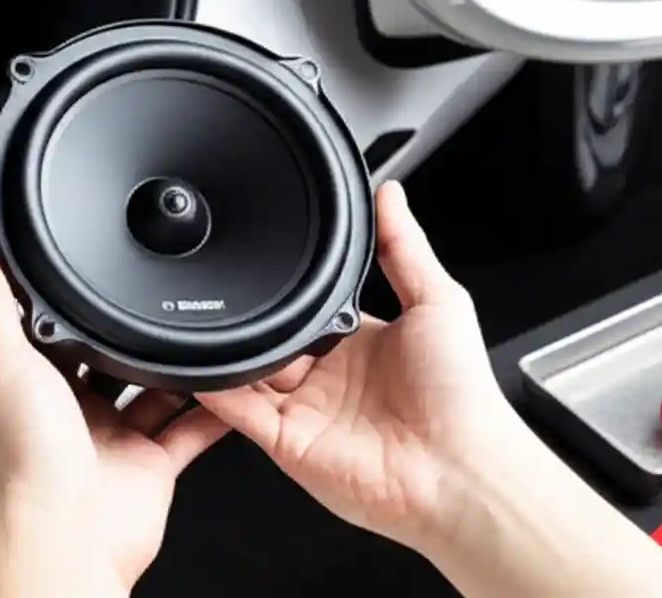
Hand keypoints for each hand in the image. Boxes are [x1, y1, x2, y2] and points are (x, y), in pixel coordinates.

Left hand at [0, 244, 227, 597]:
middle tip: (155, 297)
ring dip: (173, 367)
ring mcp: (109, 438)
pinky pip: (190, 429)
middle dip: (128, 333)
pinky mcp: (148, 464)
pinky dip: (213, 410)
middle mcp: (65, 411)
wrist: (66, 537)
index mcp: (23, 385)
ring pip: (151, 389)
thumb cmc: (23, 465)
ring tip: (198, 332)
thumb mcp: (0, 363)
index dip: (65, 302)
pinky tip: (231, 385)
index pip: (46, 329)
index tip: (88, 270)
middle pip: (104, 356)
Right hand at [196, 181, 518, 550]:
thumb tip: (389, 194)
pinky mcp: (286, 442)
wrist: (460, 467)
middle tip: (232, 287)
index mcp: (363, 343)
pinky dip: (214, 388)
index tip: (264, 260)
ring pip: (247, 372)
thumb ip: (404, 246)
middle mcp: (331, 378)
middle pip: (271, 339)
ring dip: (227, 349)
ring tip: (203, 315)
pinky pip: (237, 411)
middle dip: (251, 317)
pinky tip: (200, 362)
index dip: (287, 290)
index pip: (308, 309)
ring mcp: (306, 411)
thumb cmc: (462, 394)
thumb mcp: (439, 299)